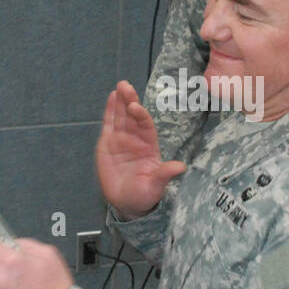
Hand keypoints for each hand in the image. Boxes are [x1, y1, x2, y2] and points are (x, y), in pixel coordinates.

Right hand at [96, 80, 186, 219]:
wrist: (126, 203)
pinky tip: (111, 96)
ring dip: (120, 101)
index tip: (135, 107)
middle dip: (130, 100)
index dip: (141, 115)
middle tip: (126, 86)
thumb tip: (181, 167)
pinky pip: (109, 124)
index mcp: (149, 147)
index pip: (146, 126)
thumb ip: (165, 174)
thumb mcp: (155, 187)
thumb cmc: (144, 195)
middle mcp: (136, 139)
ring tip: (120, 86)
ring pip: (121, 116)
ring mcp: (121, 140)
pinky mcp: (107, 143)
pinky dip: (110, 110)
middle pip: (133, 116)